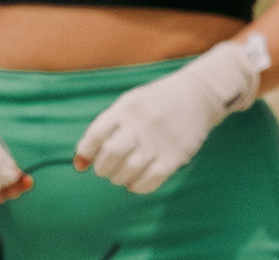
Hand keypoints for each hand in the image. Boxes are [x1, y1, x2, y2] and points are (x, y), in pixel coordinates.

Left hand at [74, 36, 263, 193]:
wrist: (200, 94)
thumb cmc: (155, 103)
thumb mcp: (129, 104)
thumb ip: (104, 129)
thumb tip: (79, 165)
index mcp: (128, 107)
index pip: (95, 135)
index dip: (86, 152)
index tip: (88, 158)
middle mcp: (143, 122)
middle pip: (111, 155)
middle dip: (102, 168)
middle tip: (107, 167)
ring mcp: (161, 139)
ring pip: (128, 170)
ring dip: (119, 177)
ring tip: (123, 172)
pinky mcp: (176, 155)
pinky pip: (149, 181)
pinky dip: (137, 186)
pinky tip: (138, 179)